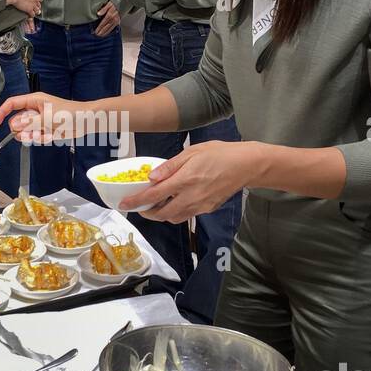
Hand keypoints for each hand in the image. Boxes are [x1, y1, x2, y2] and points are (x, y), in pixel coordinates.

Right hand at [0, 90, 75, 143]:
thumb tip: (14, 126)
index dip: (2, 113)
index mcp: (33, 100)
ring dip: (33, 136)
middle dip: (23, 130)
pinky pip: (36, 137)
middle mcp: (34, 110)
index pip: (11, 104)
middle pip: (17, 122)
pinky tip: (52, 135)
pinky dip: (42, 139)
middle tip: (32, 132)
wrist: (85, 122)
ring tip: (45, 134)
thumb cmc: (69, 113)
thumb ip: (29, 123)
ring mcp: (39, 121)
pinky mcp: (44, 130)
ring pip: (26, 132)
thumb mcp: (47, 118)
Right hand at [4, 0, 41, 16]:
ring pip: (37, 10)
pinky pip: (33, 14)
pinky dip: (32, 15)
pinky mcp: (29, 10)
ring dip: (36, 12)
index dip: (38, 0)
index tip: (37, 1)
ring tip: (34, 13)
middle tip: (35, 8)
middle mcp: (35, 0)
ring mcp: (33, 5)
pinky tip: (30, 15)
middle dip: (37, 6)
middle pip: (39, 5)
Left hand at [94, 0, 120, 35]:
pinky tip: (108, 32)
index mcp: (110, 15)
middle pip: (106, 27)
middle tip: (97, 35)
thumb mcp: (109, 3)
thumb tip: (98, 14)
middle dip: (101, 32)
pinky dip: (110, 30)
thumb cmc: (118, 1)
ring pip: (110, 28)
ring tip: (101, 35)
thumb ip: (104, 9)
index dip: (99, 28)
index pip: (103, 23)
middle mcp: (113, 19)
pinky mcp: (119, 21)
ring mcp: (117, 20)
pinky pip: (113, 27)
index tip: (95, 31)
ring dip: (105, 32)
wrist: (127, 1)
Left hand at [119, 141, 250, 222]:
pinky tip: (175, 202)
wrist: (246, 165)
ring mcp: (201, 206)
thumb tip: (151, 177)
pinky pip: (187, 215)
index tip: (124, 205)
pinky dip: (176, 212)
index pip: (154, 195)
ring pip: (174, 218)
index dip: (136, 201)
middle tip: (139, 206)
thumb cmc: (220, 154)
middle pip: (162, 214)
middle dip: (147, 213)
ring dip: (161, 215)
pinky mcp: (208, 209)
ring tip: (155, 204)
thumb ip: (170, 166)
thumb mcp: (192, 152)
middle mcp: (192, 196)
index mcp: (186, 179)